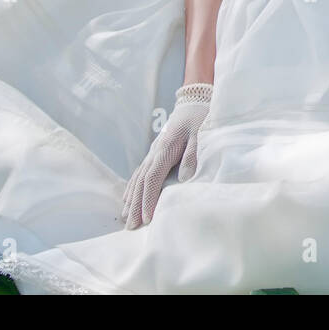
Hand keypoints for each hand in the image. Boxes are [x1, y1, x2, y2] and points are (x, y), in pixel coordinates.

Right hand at [122, 83, 212, 228]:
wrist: (194, 102)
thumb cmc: (200, 119)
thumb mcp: (201, 134)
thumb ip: (193, 155)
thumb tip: (185, 179)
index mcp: (165, 149)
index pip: (153, 179)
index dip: (148, 200)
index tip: (147, 218)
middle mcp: (154, 152)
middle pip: (141, 182)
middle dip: (135, 205)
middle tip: (131, 227)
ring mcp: (152, 152)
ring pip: (137, 178)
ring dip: (131, 199)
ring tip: (126, 218)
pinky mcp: (155, 152)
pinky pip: (139, 172)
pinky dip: (132, 187)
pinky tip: (127, 198)